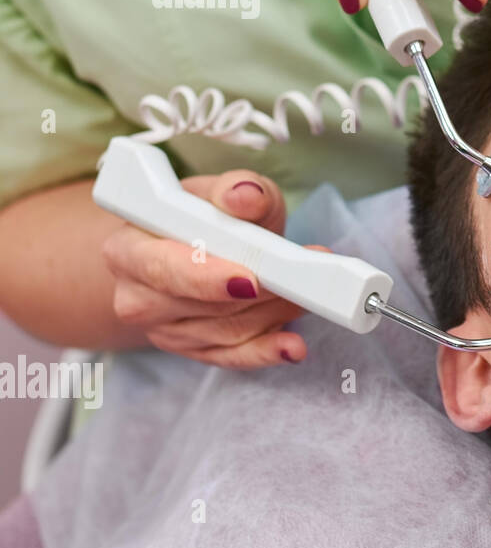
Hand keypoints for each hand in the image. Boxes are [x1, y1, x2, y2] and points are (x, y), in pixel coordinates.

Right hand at [101, 170, 320, 368]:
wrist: (192, 247)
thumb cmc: (205, 215)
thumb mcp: (222, 191)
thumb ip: (237, 190)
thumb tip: (246, 197)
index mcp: (128, 248)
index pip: (161, 267)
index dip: (205, 276)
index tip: (249, 279)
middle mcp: (136, 296)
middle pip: (201, 304)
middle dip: (259, 293)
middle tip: (299, 279)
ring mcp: (163, 330)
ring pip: (226, 329)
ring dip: (274, 311)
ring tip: (306, 289)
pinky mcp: (192, 350)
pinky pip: (232, 357)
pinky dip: (266, 350)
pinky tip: (291, 346)